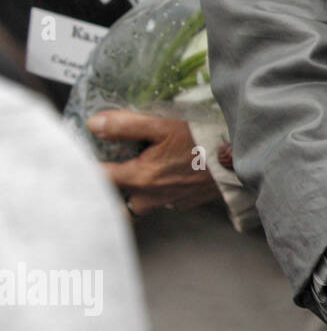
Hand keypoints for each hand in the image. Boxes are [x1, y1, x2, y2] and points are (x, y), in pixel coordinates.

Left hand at [88, 110, 220, 214]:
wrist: (241, 157)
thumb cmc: (203, 139)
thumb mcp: (163, 124)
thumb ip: (125, 125)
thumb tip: (93, 124)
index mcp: (140, 177)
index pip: (99, 179)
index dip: (86, 169)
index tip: (82, 159)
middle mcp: (151, 196)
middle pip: (117, 204)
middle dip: (109, 194)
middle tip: (105, 179)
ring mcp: (170, 202)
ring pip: (141, 206)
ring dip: (133, 195)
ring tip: (133, 177)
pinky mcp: (187, 202)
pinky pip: (164, 202)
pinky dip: (158, 193)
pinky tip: (164, 177)